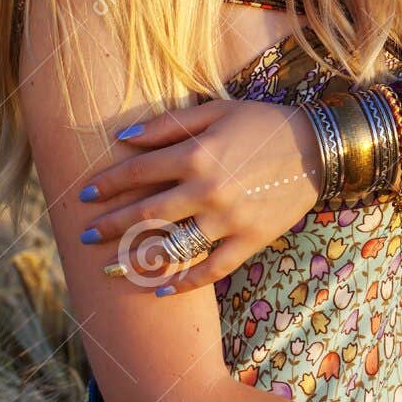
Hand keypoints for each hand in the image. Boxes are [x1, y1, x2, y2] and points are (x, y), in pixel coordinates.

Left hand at [76, 97, 323, 292]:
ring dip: (136, 261)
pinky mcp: (249, 241)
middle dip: (110, 226)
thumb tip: (122, 137)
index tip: (83, 195)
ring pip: (172, 247)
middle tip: (85, 236)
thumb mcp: (216, 111)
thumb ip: (167, 124)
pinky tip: (161, 290)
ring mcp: (228, 220)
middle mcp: (207, 190)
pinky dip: (185, 282)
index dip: (106, 184)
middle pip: (145, 214)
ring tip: (110, 269)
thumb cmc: (262, 124)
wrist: (318, 148)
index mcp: (196, 154)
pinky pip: (211, 269)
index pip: (137, 173)